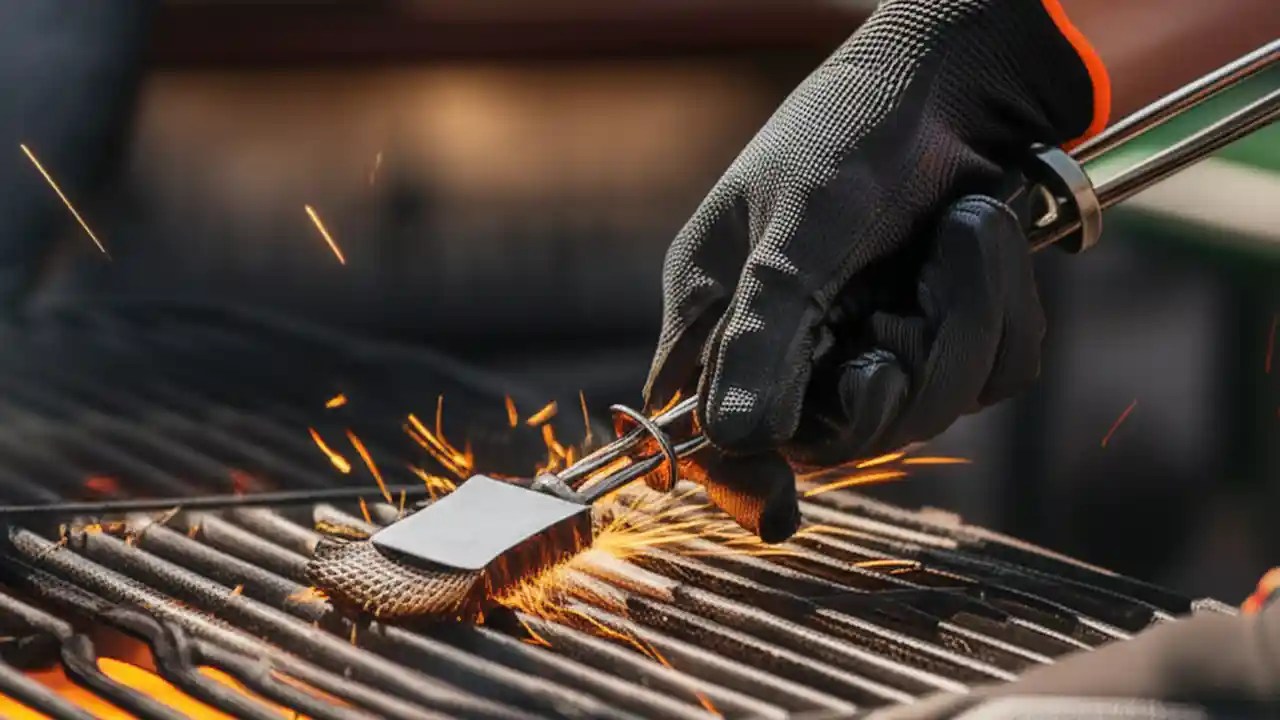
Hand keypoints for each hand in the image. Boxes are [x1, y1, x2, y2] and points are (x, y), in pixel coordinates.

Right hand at [645, 0, 1108, 538]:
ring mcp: (872, 343)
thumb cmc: (852, 130)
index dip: (739, 479)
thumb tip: (732, 438)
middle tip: (900, 313)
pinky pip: (988, 376)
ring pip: (927, 410)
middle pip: (835, 440)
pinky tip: (979, 241)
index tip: (779, 509)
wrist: (958, 78)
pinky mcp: (945, 337)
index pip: (709, 430)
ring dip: (962, 321)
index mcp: (722, 315)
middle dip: (891, 379)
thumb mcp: (797, 228)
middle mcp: (792, 343)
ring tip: (959, 232)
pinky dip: (1002, 314)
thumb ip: (761, 332)